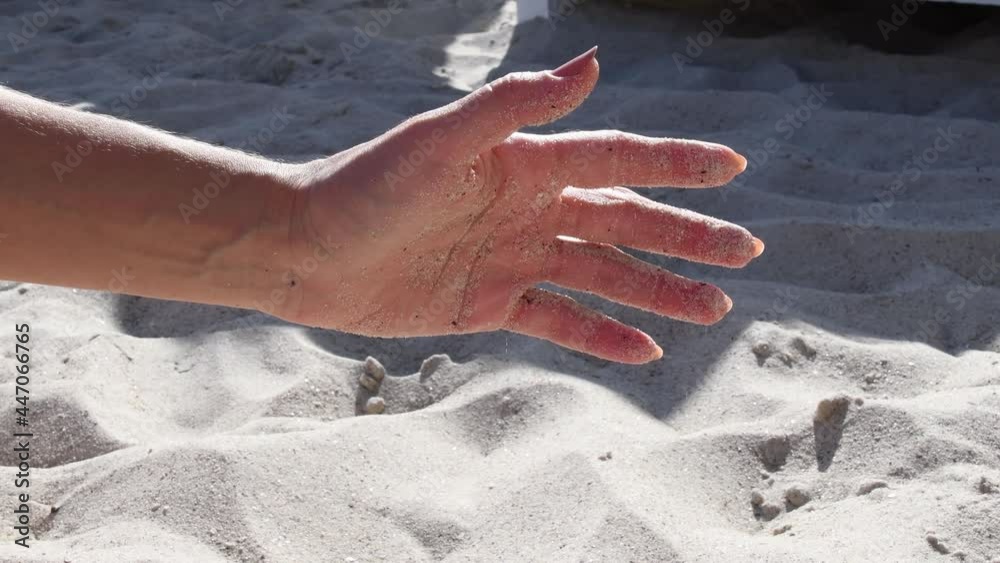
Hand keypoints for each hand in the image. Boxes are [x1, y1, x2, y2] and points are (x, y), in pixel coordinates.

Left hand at [278, 47, 762, 363]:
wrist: (306, 250)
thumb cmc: (367, 185)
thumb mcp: (441, 140)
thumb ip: (514, 106)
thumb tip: (595, 63)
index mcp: (523, 163)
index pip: (615, 157)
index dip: (675, 162)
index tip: (732, 166)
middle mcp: (528, 208)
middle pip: (624, 222)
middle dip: (685, 236)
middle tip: (745, 251)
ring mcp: (514, 258)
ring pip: (603, 275)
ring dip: (659, 290)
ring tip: (714, 309)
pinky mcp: (492, 303)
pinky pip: (560, 321)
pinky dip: (603, 335)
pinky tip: (647, 348)